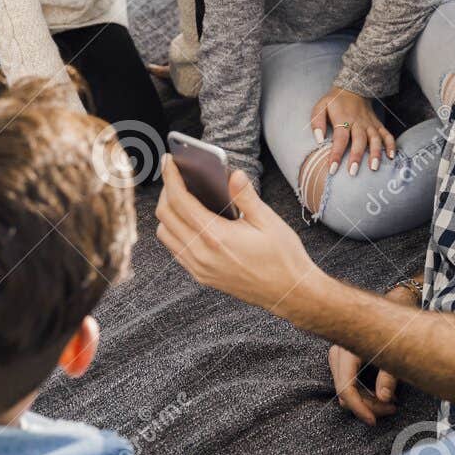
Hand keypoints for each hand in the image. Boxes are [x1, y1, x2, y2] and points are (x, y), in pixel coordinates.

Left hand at [156, 156, 317, 313]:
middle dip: (167, 192)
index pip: (180, 201)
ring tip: (183, 197)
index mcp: (217, 237)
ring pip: (166, 235)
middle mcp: (201, 255)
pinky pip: (176, 250)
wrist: (289, 293)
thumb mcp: (268, 220)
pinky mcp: (202, 276)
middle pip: (165, 217)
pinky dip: (175, 231)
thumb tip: (232, 174)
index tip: (168, 161)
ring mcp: (199, 268)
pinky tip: (191, 220)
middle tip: (178, 176)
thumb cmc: (283, 257)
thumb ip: (245, 196)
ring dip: (168, 214)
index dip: (171, 178)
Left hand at [309, 86, 395, 175]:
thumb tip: (319, 140)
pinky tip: (391, 156)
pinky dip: (391, 145)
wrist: (353, 88)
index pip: (340, 138)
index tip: (332, 168)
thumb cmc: (335, 102)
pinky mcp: (378, 124)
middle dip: (356, 157)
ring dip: (375, 153)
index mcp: (343, 119)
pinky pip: (387, 135)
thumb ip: (317, 123)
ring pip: (375, 139)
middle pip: (359, 141)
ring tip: (373, 168)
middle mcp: (358, 123)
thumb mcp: (321, 107)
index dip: (336, 154)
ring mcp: (370, 124)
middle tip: (353, 172)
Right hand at [326, 283, 417, 425]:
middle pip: (345, 390)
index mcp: (350, 347)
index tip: (374, 421)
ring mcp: (339, 351)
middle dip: (366, 405)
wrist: (397, 299)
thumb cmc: (398, 324)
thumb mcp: (398, 351)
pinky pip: (348, 379)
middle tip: (391, 409)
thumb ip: (390, 376)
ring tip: (390, 403)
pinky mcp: (344, 354)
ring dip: (365, 399)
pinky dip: (363, 390)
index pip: (346, 387)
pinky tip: (381, 394)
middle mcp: (339, 349)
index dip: (359, 408)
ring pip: (345, 386)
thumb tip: (384, 398)